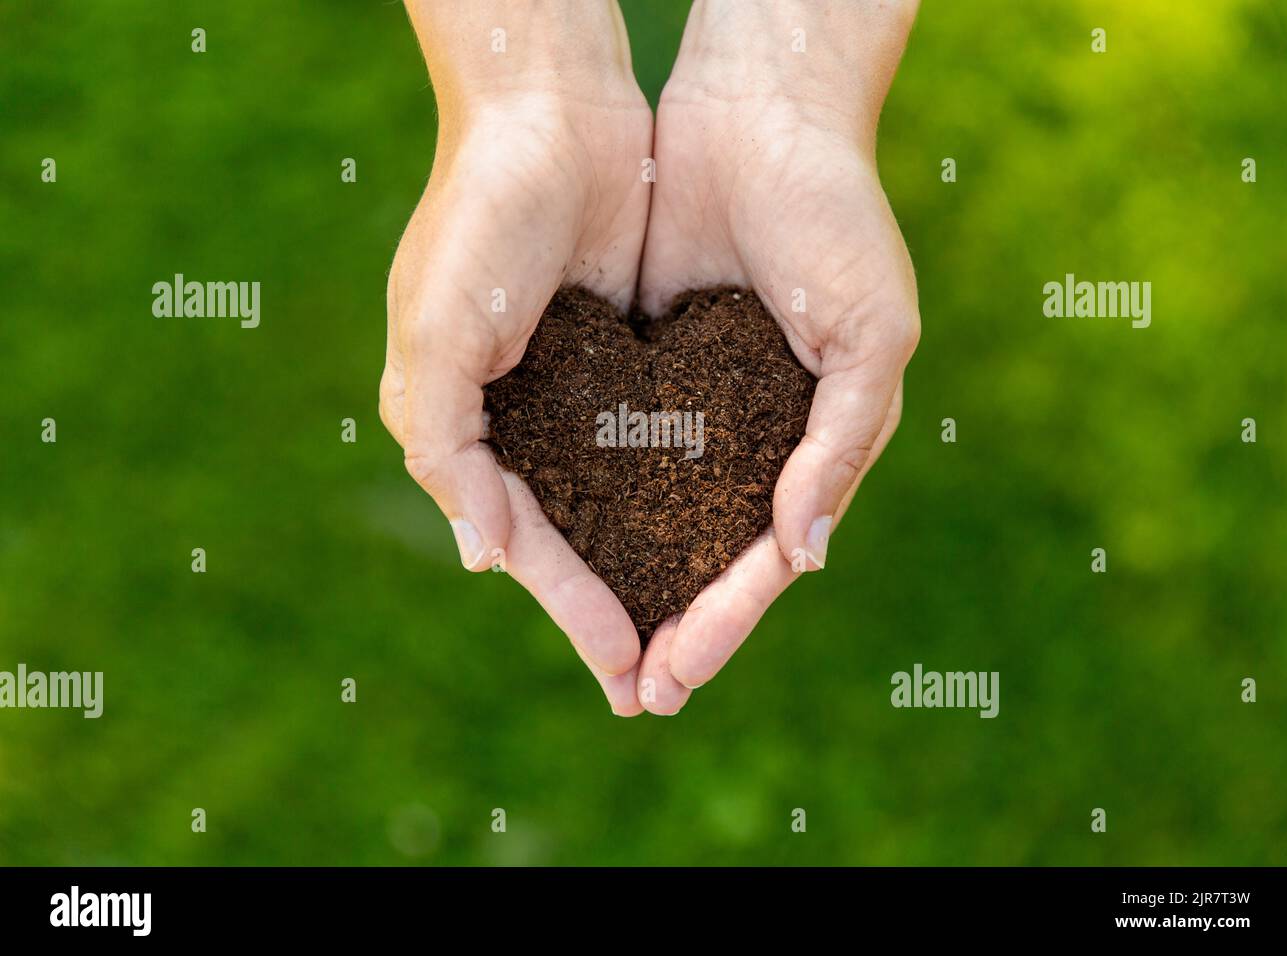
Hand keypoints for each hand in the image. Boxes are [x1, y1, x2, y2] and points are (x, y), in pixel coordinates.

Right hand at [381, 1, 652, 713]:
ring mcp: (572, 393)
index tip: (625, 669)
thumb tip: (483, 556)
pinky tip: (715, 538)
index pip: (523, 544)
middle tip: (659, 688)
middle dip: (612, 611)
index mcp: (459, 426)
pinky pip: (652, 446)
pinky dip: (676, 495)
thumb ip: (447, 446)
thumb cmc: (481, 215)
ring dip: (650, 568)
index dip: (572, 608)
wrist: (550, 113)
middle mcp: (514, 420)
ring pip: (616, 505)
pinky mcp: (623, 360)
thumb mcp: (438, 333)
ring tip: (693, 636)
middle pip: (571, 540)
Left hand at [635, 0, 921, 711]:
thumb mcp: (870, 336)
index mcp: (810, 443)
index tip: (678, 675)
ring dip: (623, 579)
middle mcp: (746, 438)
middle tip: (633, 693)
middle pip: (701, 553)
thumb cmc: (836, 220)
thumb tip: (804, 554)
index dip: (726, 619)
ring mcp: (689, 406)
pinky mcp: (637, 366)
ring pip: (651, 514)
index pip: (765, 555)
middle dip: (671, 623)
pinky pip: (607, 444)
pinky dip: (585, 497)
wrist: (759, 118)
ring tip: (592, 644)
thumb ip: (841, 444)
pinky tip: (552, 543)